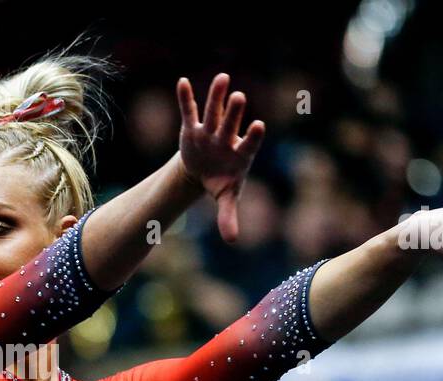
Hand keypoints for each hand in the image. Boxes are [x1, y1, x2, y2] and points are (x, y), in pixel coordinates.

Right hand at [177, 73, 265, 242]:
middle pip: (231, 123)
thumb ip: (229, 216)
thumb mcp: (226, 197)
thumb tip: (233, 240)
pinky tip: (182, 82)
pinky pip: (189, 110)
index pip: (249, 144)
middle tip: (240, 97)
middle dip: (234, 112)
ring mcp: (210, 131)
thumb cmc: (221, 180)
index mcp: (239, 154)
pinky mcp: (193, 127)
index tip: (259, 126)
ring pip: (214, 111)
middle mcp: (225, 139)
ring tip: (222, 78)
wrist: (205, 169)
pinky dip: (186, 97)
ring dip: (217, 95)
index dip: (253, 136)